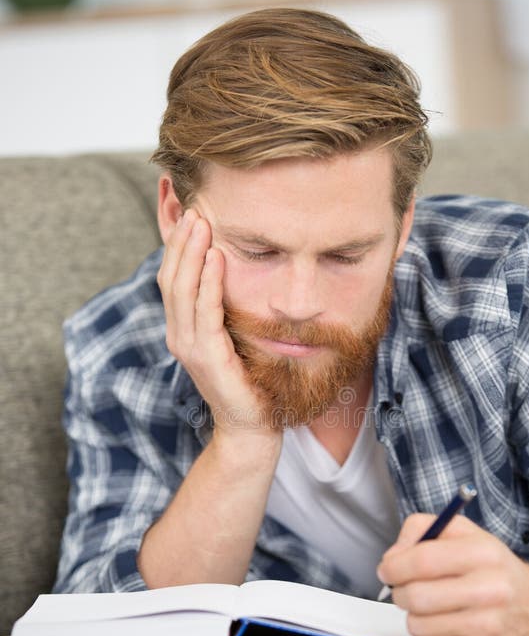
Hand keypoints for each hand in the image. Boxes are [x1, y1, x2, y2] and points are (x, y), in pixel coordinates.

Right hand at [157, 209, 277, 437]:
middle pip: (170, 278)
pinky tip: (217, 259)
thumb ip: (224, 310)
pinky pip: (205, 313)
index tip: (189, 213)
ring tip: (202, 223)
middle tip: (194, 208)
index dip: (176, 246)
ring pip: (182, 290)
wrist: (250, 427)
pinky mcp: (207, 358)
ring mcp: (189, 348)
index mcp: (182, 329)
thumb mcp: (232, 338)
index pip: (171, 278)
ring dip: (192, 254)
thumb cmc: (247, 382)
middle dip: (180, 241)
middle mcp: (178, 336)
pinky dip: (208, 284)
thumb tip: (231, 275)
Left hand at [377, 514, 528, 635]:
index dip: (394, 566)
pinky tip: (439, 630)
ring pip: (418, 626)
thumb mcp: (462, 533)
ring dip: (413, 618)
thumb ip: (421, 530)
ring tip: (430, 610)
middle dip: (401, 593)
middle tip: (407, 591)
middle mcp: (492, 590)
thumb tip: (392, 559)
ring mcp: (490, 626)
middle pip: (416, 596)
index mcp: (484, 553)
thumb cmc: (488, 569)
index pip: (422, 560)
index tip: (387, 570)